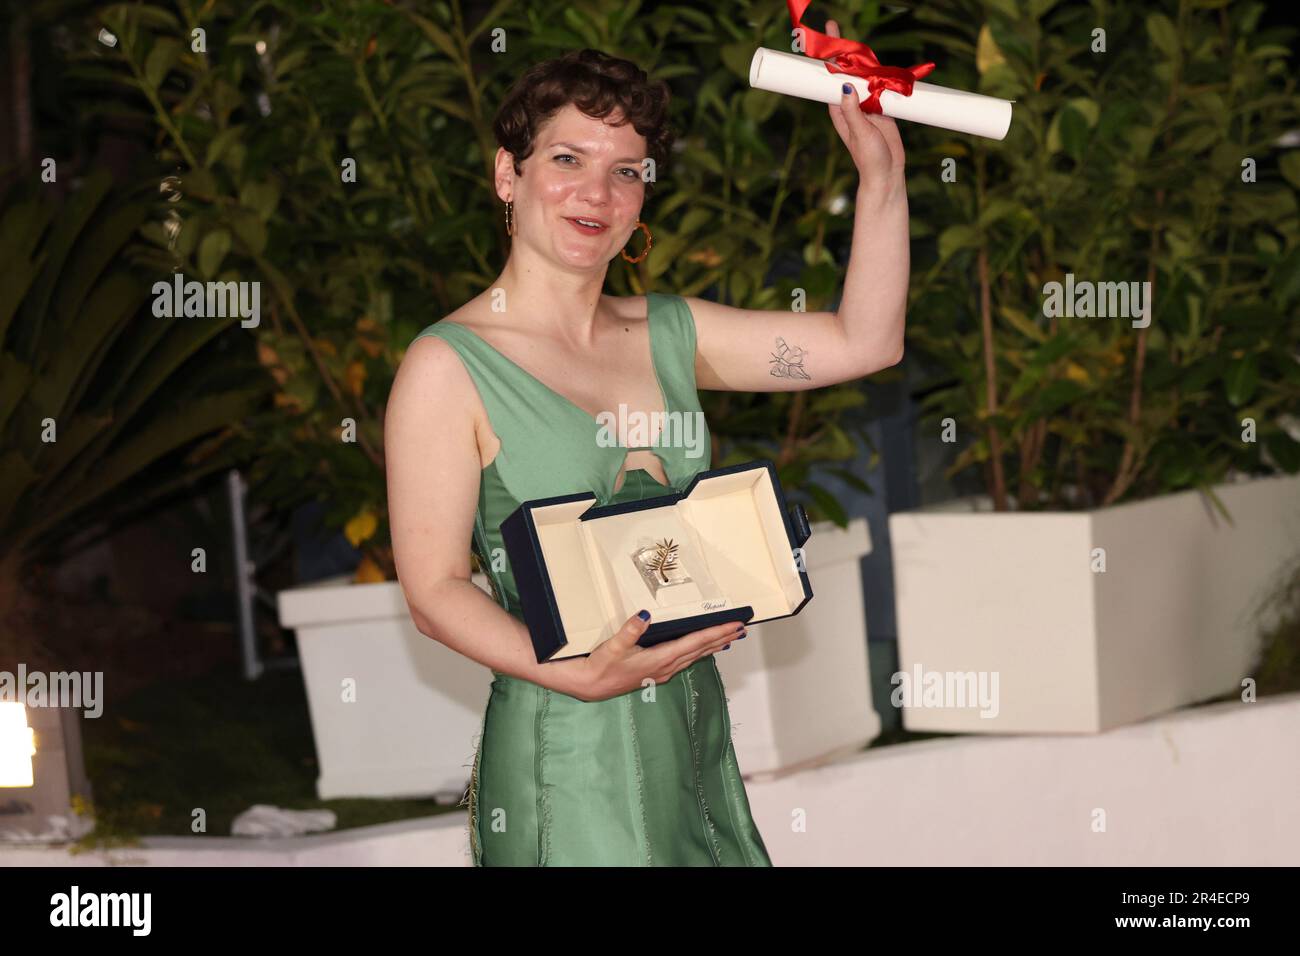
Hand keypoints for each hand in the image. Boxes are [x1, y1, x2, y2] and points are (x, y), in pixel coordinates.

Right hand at [545, 611, 746, 702]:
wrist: (589, 686)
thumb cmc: (600, 666)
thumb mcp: (613, 646)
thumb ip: (630, 630)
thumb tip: (645, 615)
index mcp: (659, 658)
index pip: (695, 643)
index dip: (716, 633)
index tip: (734, 625)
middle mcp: (666, 667)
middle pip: (701, 650)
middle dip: (722, 638)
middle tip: (742, 628)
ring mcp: (662, 671)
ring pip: (695, 656)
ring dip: (714, 646)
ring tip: (730, 638)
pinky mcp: (656, 672)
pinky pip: (685, 660)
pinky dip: (699, 652)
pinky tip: (703, 649)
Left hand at [824, 18, 906, 185]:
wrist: (888, 173)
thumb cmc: (869, 158)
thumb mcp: (860, 133)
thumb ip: (853, 111)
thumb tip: (844, 86)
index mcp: (838, 108)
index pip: (828, 77)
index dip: (823, 58)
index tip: (818, 39)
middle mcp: (850, 103)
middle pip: (844, 71)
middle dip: (839, 49)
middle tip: (833, 25)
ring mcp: (866, 103)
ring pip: (863, 74)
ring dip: (860, 58)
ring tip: (853, 39)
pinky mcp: (882, 105)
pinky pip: (880, 83)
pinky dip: (881, 71)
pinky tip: (879, 61)